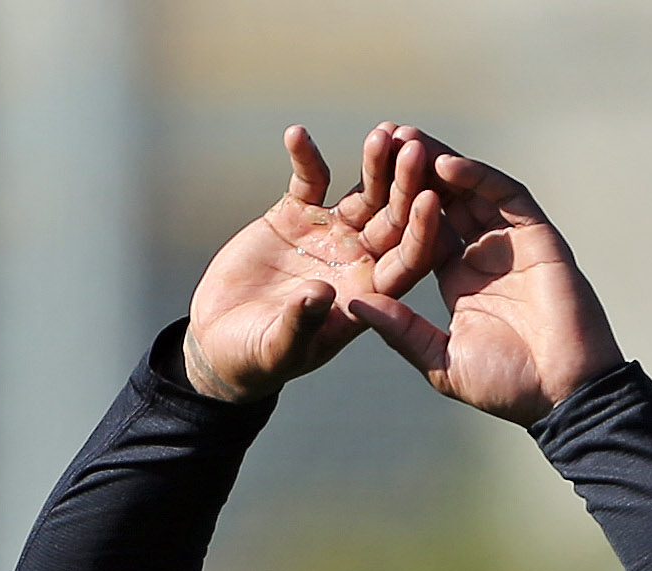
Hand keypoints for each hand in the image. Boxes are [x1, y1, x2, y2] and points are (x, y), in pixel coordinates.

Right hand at [184, 124, 440, 404]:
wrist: (221, 340)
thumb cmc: (256, 356)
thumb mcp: (278, 348)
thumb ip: (302, 324)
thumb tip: (320, 294)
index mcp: (367, 297)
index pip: (406, 261)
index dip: (420, 231)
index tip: (430, 198)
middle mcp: (357, 261)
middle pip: (393, 218)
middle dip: (405, 184)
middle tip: (416, 149)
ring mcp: (330, 234)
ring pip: (362, 192)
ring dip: (373, 163)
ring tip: (381, 133)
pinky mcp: (297, 215)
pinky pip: (308, 179)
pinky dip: (304, 157)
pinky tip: (296, 134)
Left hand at [345, 138, 621, 424]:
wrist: (563, 394)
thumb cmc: (507, 386)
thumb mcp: (441, 361)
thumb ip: (402, 330)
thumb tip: (354, 303)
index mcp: (457, 279)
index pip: (420, 230)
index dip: (393, 207)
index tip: (358, 183)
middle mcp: (481, 253)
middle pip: (442, 199)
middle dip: (413, 170)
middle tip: (380, 138)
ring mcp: (509, 241)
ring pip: (470, 188)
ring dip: (439, 161)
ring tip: (406, 140)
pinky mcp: (536, 235)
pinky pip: (504, 195)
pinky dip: (477, 177)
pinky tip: (446, 165)